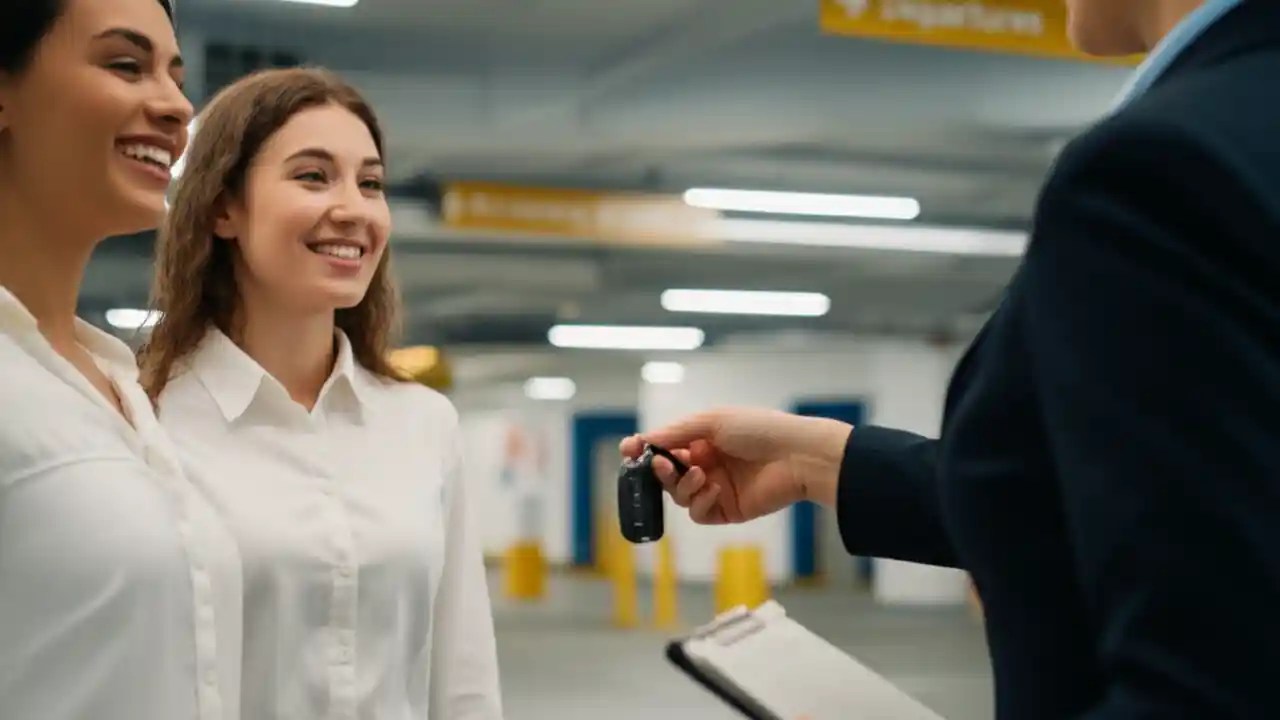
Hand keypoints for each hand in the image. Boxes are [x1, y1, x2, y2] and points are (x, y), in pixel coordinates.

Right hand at [619, 407, 852, 524]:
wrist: (796, 456)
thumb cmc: (758, 430)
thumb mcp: (712, 421)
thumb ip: (676, 433)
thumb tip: (642, 440)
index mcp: (704, 439)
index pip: (665, 447)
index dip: (646, 450)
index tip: (628, 450)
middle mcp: (707, 464)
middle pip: (667, 475)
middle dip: (659, 470)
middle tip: (659, 465)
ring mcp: (716, 488)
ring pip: (679, 495)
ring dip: (682, 485)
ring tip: (701, 475)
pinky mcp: (727, 511)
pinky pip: (698, 512)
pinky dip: (700, 502)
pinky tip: (715, 489)